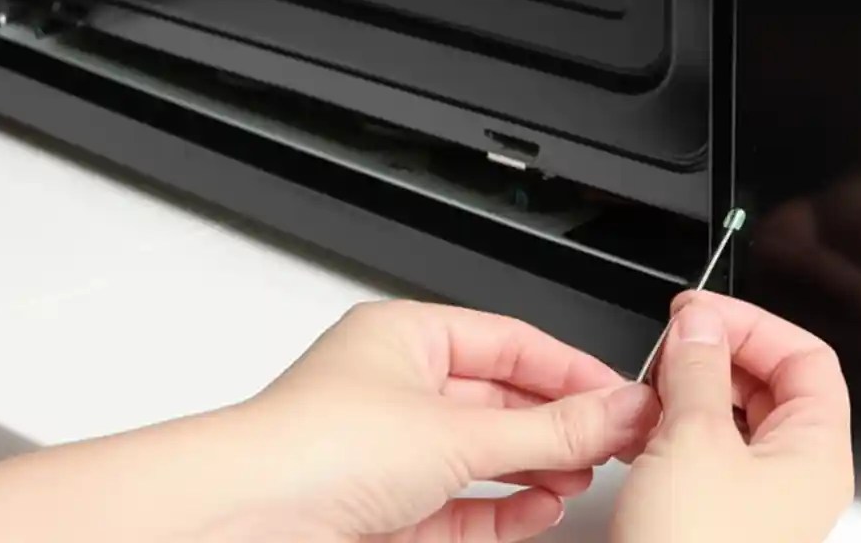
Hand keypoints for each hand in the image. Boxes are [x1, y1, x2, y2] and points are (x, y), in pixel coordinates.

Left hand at [231, 300, 660, 541]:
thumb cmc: (312, 450)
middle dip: (558, 423)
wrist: (240, 525)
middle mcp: (395, 387)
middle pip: (500, 399)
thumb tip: (617, 410)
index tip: (620, 394)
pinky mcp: (381, 507)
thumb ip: (549, 429)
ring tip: (583, 473)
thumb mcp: (458, 433)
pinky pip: (459, 501)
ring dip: (535, 467)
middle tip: (616, 439)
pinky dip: (501, 507)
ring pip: (481, 453)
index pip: (510, 342)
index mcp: (406, 338)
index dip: (571, 368)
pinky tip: (540, 508)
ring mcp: (388, 450)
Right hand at [612, 291, 853, 542]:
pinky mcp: (711, 517)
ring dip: (688, 391)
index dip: (754, 323)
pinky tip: (638, 428)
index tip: (701, 310)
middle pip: (770, 385)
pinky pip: (701, 454)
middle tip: (671, 341)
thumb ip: (699, 370)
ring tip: (649, 387)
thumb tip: (701, 324)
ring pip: (731, 418)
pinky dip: (671, 429)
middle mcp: (792, 477)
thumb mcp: (695, 443)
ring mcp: (753, 500)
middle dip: (717, 354)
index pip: (806, 358)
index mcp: (814, 453)